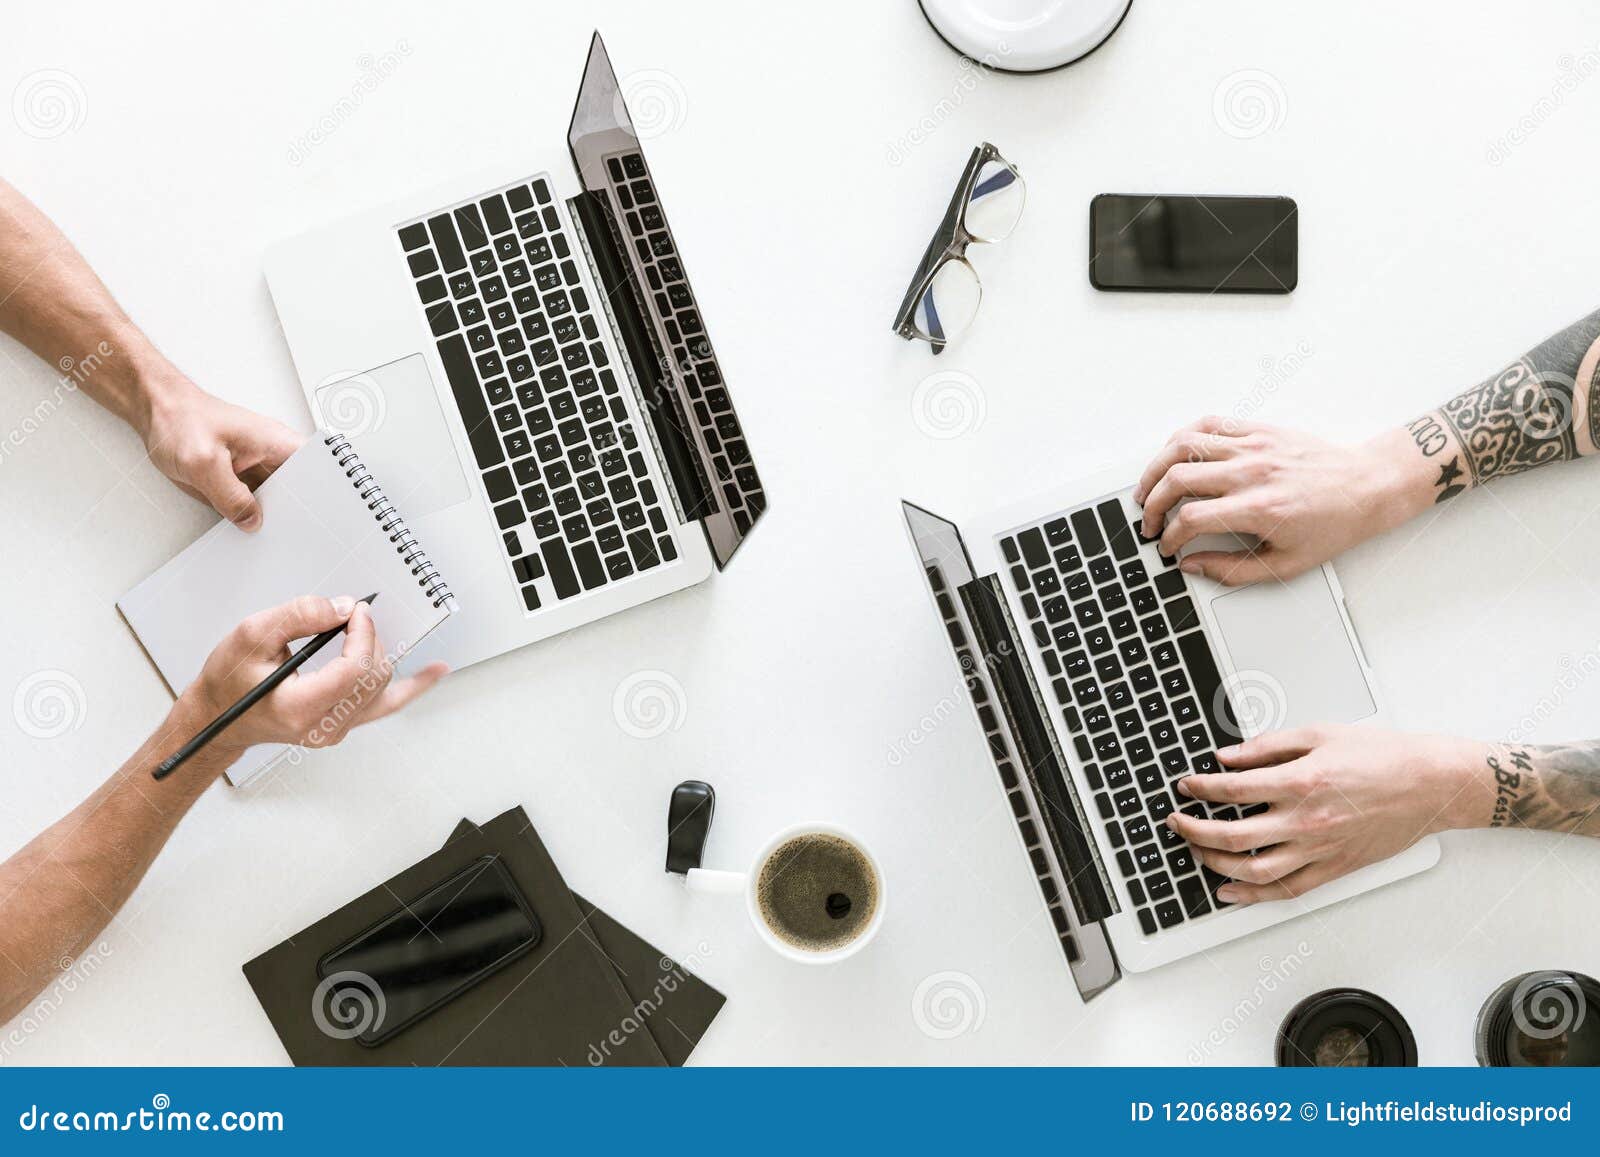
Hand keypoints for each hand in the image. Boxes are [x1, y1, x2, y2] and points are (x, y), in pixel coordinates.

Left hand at [138, 375, 302, 529]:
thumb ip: (230, 496)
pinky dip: (247, 516)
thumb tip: (251, 520)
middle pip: (299, 492)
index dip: (323, 494)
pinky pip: (252, 504)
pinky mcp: (240, 481)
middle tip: (282, 529)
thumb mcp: (204, 462)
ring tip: (259, 529)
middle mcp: (271, 456)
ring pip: (276, 502)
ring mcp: (256, 469)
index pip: (316, 470)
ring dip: (268, 516)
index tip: (316, 516)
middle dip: (293, 512)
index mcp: (276, 442)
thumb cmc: (179, 419)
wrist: (156, 412)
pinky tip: (240, 524)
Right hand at [178, 595, 447, 756]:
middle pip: (373, 676)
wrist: (217, 718)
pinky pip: (387, 703)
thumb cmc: (228, 683)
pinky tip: (437, 671)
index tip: (357, 611)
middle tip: (352, 616)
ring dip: (378, 652)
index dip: (363, 634)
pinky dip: (413, 685)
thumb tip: (343, 607)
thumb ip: (297, 616)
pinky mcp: (343, 725)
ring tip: (365, 629)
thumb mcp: (251, 636)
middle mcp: (324, 726)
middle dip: (370, 639)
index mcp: (300, 708)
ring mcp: (337, 730)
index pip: (355, 670)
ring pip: (382, 685)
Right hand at [1132, 418, 1429, 584]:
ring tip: (1149, 487)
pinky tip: (1174, 455)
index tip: (1168, 546)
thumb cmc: (1334, 524)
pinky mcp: (1259, 430)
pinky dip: (1182, 438)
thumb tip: (1193, 565)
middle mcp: (1252, 472)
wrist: (1369, 486)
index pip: (1191, 518)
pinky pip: (1209, 424)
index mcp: (1259, 508)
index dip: (1169, 537)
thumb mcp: (1286, 564)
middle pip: (1177, 479)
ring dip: (1156, 467)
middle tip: (1150, 521)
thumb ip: (1232, 570)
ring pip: (1183, 445)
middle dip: (1153, 504)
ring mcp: (1254, 446)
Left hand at [1165, 724, 1479, 903]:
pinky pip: (1287, 889)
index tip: (1185, 786)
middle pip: (1233, 835)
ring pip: (1255, 870)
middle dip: (1195, 829)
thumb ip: (1267, 746)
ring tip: (1195, 851)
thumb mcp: (1319, 734)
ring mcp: (1320, 849)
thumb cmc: (1382, 756)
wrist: (1431, 784)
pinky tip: (1230, 891)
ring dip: (1216, 864)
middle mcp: (1307, 821)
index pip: (1233, 789)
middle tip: (1176, 821)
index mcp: (1301, 782)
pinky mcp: (1335, 868)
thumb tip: (1226, 755)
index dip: (1200, 788)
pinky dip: (1253, 895)